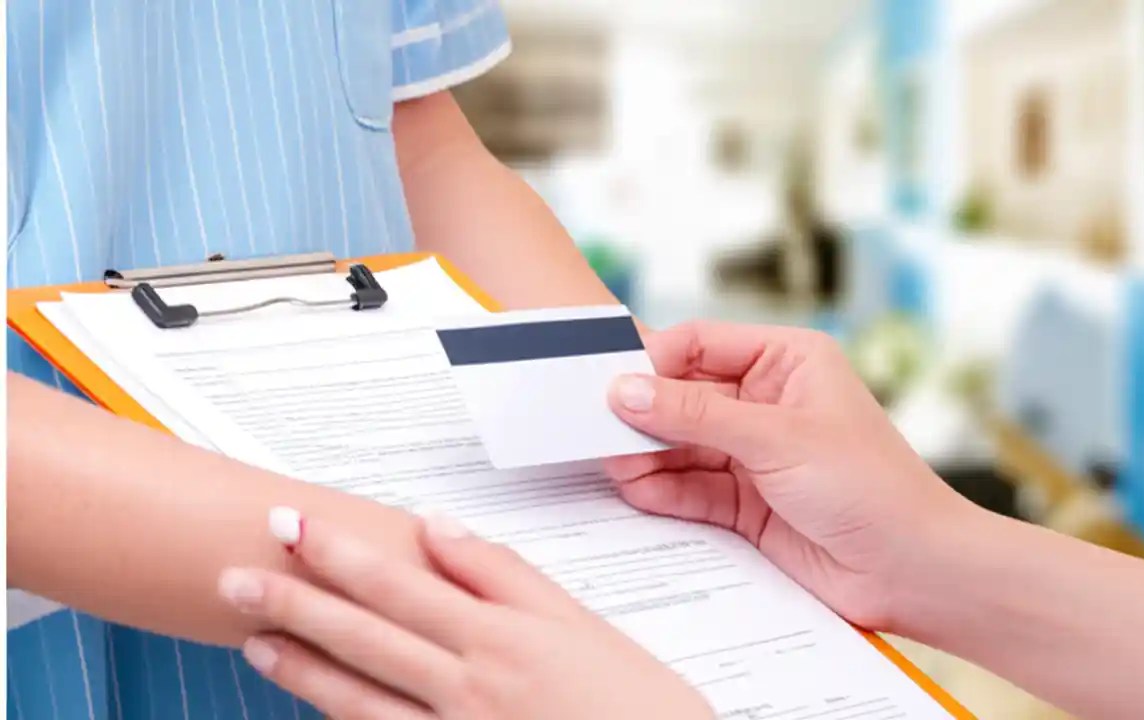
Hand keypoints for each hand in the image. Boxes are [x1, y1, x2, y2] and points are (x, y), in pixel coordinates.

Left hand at [218, 510, 713, 719]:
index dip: (336, 554)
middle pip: (365, 636)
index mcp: (498, 636)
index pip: (397, 584)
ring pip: (360, 699)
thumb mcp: (577, 621)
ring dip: (302, 668)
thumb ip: (503, 572)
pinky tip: (313, 709)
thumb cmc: (630, 702)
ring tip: (255, 641)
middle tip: (235, 577)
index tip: (289, 526)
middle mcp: (467, 686)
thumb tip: (439, 526)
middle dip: (294, 603)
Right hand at [606, 321, 966, 630]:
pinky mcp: (746, 503)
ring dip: (646, 454)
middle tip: (597, 428)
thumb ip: (697, 414)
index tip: (610, 383)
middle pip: (684, 396)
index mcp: (788, 360)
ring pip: (681, 445)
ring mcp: (755, 454)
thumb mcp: (778, 438)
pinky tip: (636, 490)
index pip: (700, 344)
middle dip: (643, 413)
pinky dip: (662, 489)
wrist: (913, 571)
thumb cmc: (871, 486)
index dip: (654, 361)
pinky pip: (691, 488)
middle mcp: (767, 401)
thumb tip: (626, 389)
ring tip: (611, 463)